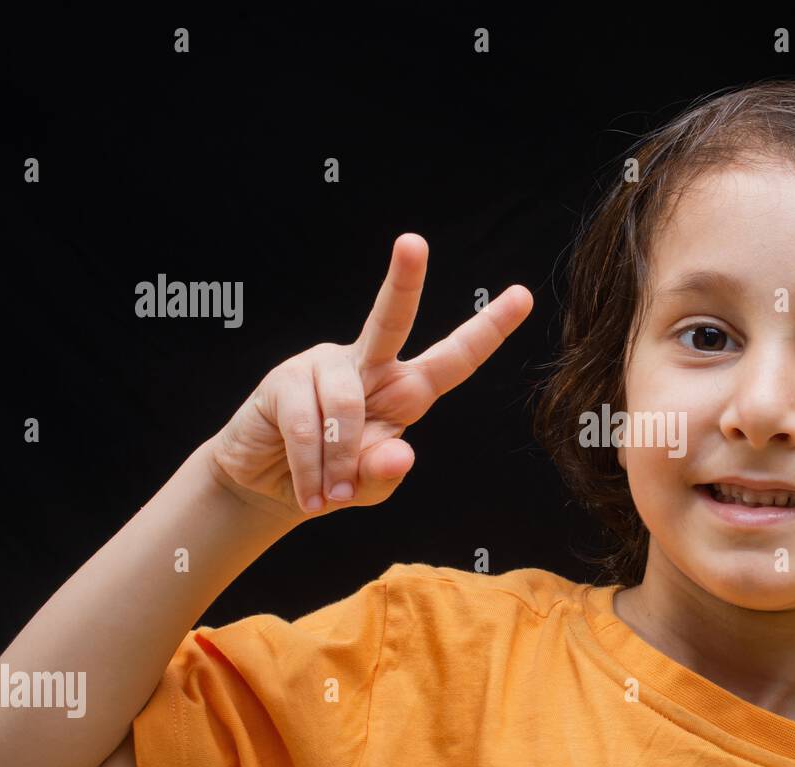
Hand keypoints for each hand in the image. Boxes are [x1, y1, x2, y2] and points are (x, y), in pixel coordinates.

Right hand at [205, 233, 532, 525]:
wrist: (270, 487)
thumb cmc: (334, 479)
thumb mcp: (370, 486)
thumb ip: (387, 472)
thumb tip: (401, 454)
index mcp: (405, 388)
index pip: (455, 358)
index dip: (488, 329)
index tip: (524, 295)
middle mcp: (369, 365)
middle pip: (391, 320)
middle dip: (404, 280)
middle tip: (413, 241)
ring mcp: (324, 366)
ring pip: (344, 409)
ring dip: (338, 465)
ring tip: (328, 498)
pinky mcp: (284, 380)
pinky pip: (306, 427)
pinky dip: (310, 469)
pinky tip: (309, 493)